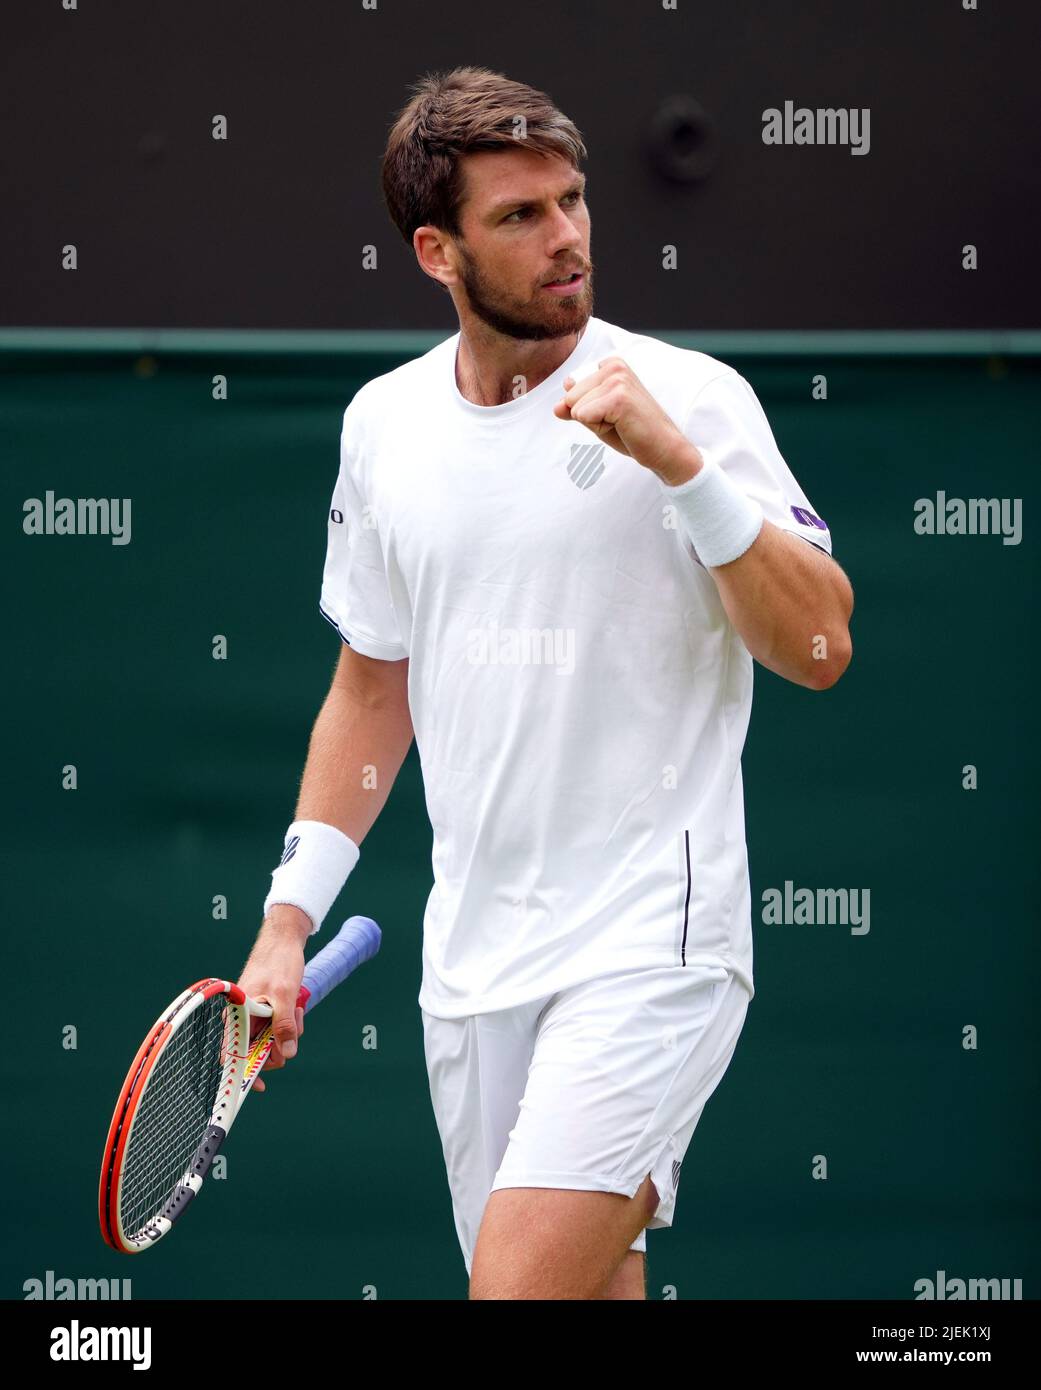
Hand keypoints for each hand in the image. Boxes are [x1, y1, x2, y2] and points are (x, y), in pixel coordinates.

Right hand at [238, 906, 309, 1092]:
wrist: (285, 939)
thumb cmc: (279, 962)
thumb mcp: (285, 995)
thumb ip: (284, 1026)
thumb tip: (285, 1053)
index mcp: (237, 1017)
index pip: (232, 1056)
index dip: (244, 1075)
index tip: (259, 1087)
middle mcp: (242, 1019)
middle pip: (258, 1052)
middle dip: (279, 1046)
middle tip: (293, 1027)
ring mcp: (255, 1016)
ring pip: (273, 1041)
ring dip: (288, 1032)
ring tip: (296, 1009)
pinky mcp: (267, 1012)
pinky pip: (279, 1029)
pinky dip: (291, 1023)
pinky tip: (297, 1007)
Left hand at [553, 356, 702, 485]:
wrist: (664, 449)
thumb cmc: (632, 432)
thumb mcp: (598, 418)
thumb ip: (576, 408)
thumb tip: (556, 407)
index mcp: (610, 365)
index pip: (571, 390)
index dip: (588, 410)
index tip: (614, 415)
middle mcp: (614, 366)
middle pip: (570, 398)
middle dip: (589, 417)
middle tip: (618, 422)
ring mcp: (617, 379)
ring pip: (575, 408)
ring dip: (595, 424)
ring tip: (622, 424)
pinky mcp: (618, 397)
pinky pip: (583, 416)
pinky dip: (599, 429)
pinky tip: (623, 427)